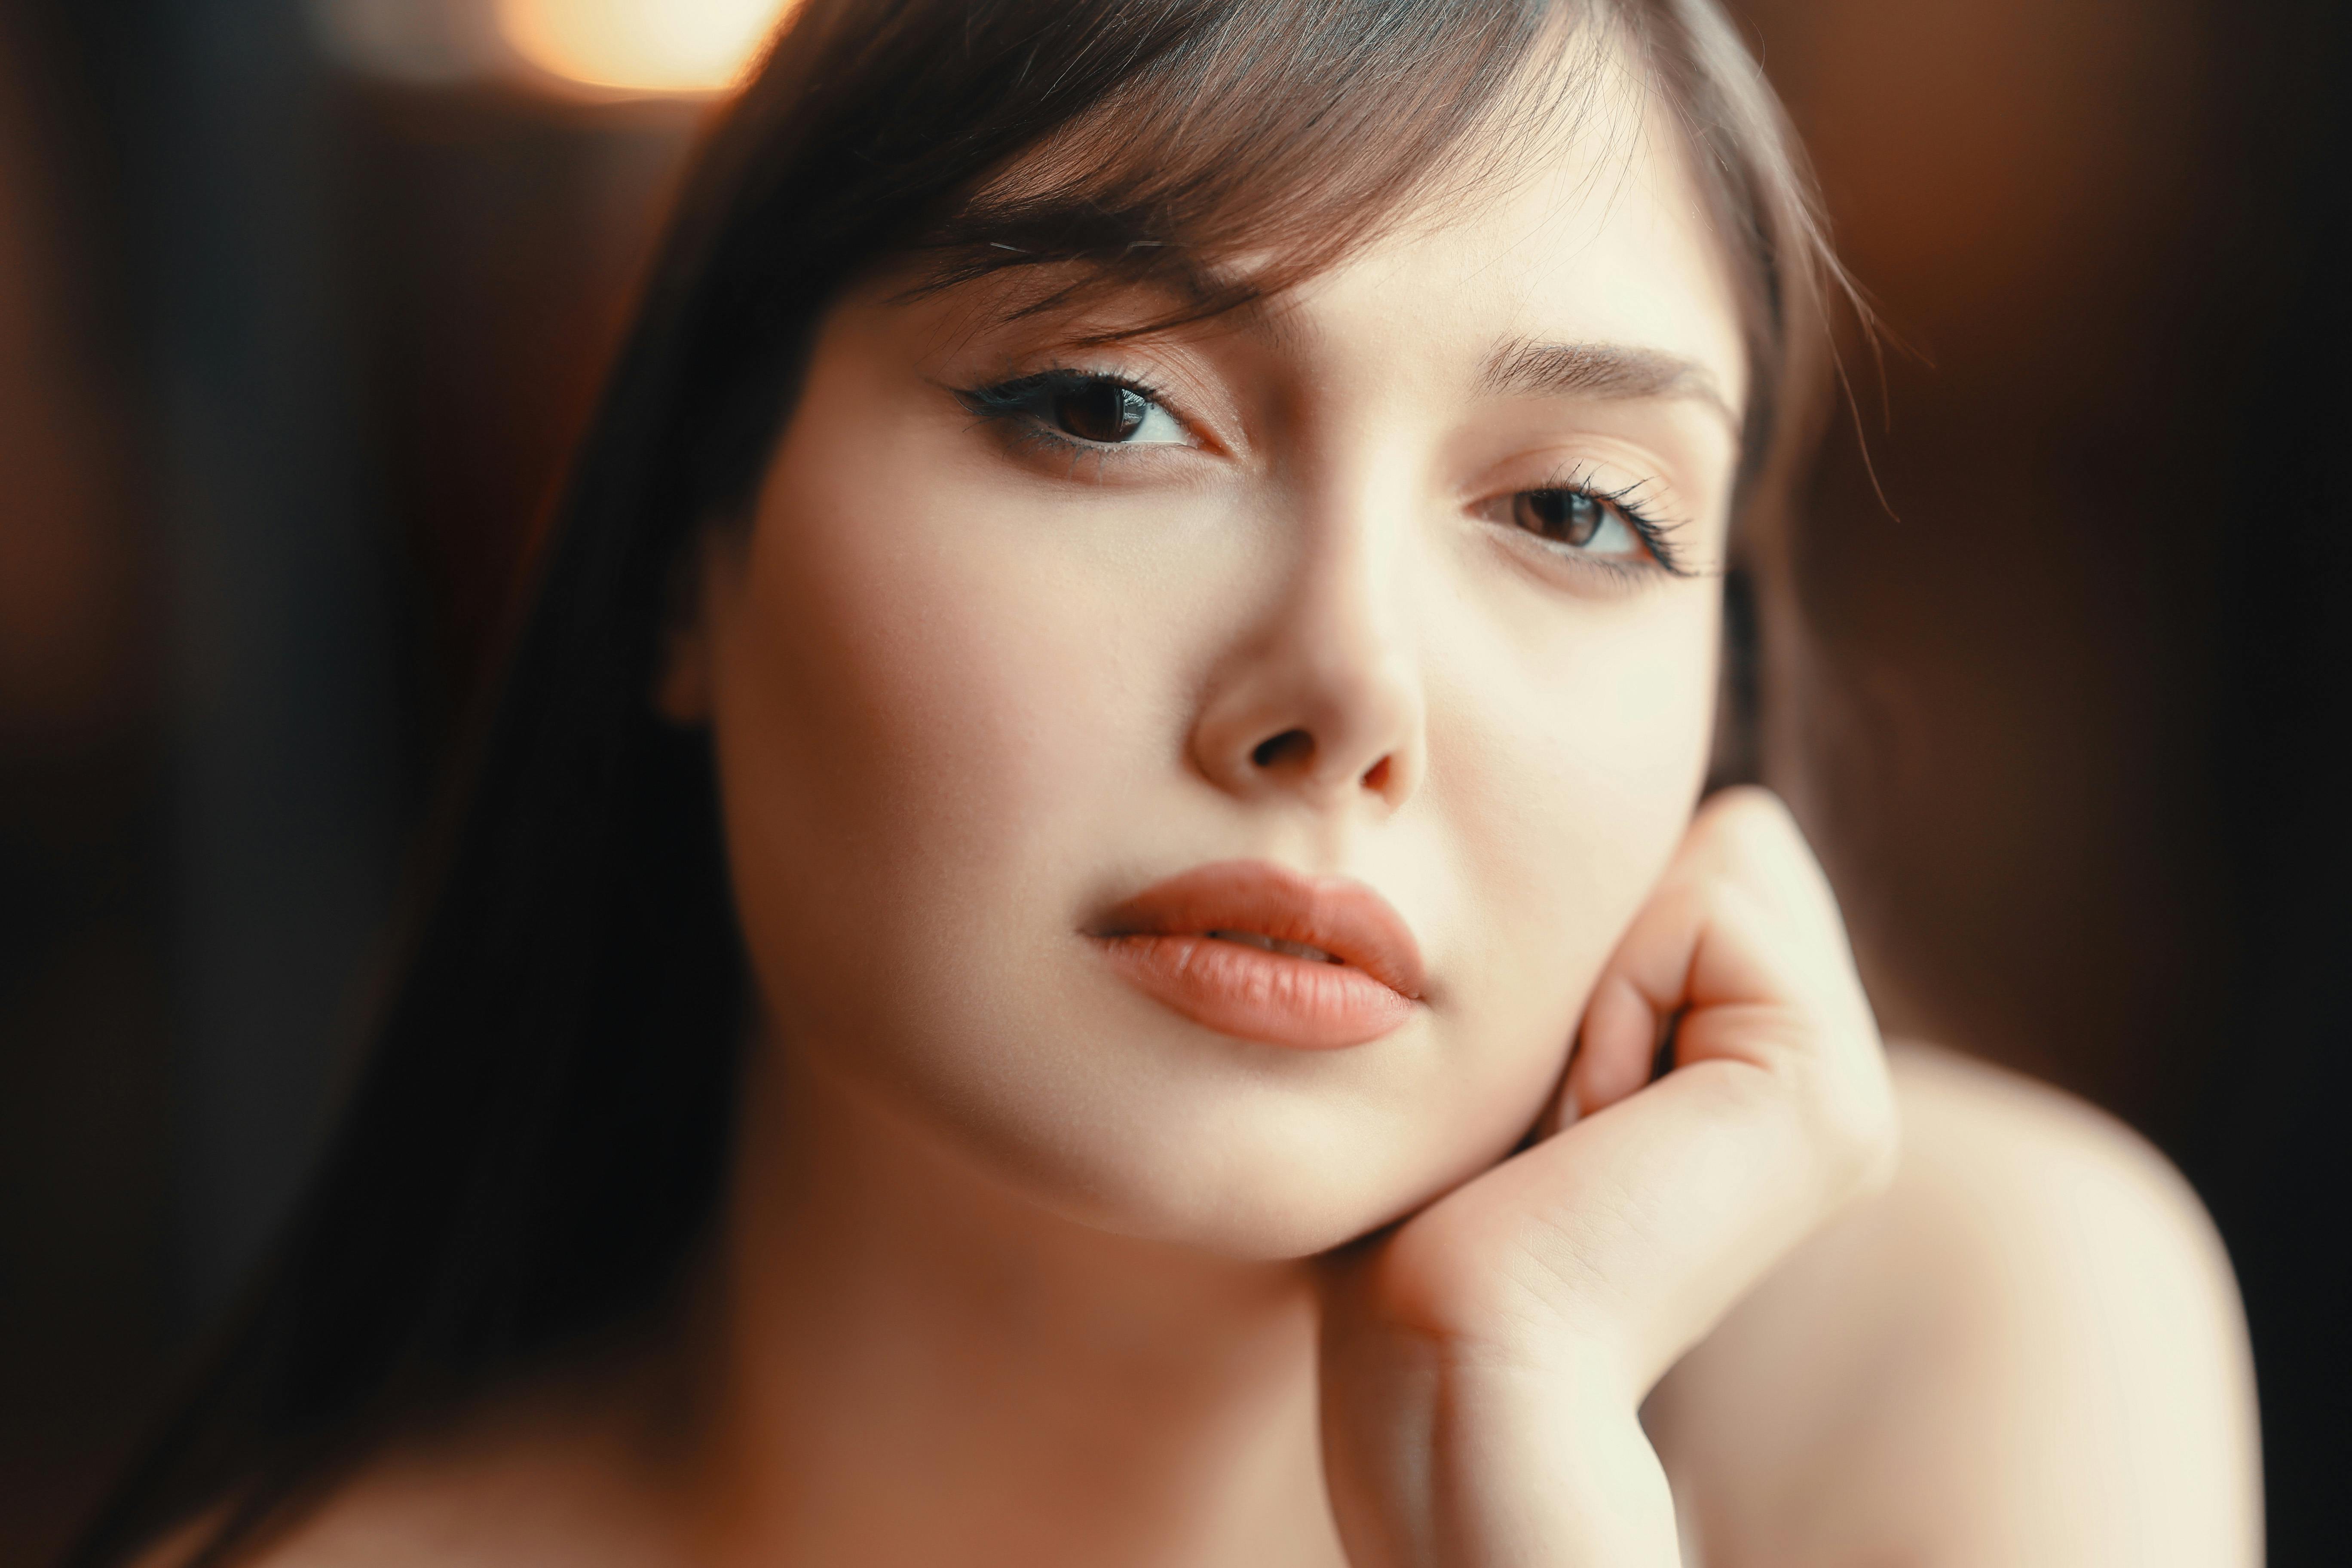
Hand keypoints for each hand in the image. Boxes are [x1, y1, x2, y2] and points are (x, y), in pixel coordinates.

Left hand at [1317, 787, 1898, 1567]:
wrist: (1451, 1364)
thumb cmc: (1426, 1226)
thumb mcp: (1517, 1056)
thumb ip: (1589, 955)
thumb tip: (1634, 829)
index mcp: (1764, 1071)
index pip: (1698, 855)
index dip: (1584, 934)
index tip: (1539, 1090)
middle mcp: (1829, 1079)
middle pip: (1718, 840)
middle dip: (1602, 939)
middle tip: (1556, 1107)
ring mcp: (1847, 1090)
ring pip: (1716, 855)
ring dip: (1597, 972)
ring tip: (1571, 1120)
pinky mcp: (1828, 1094)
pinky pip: (1710, 904)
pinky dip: (1611, 997)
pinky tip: (1593, 1126)